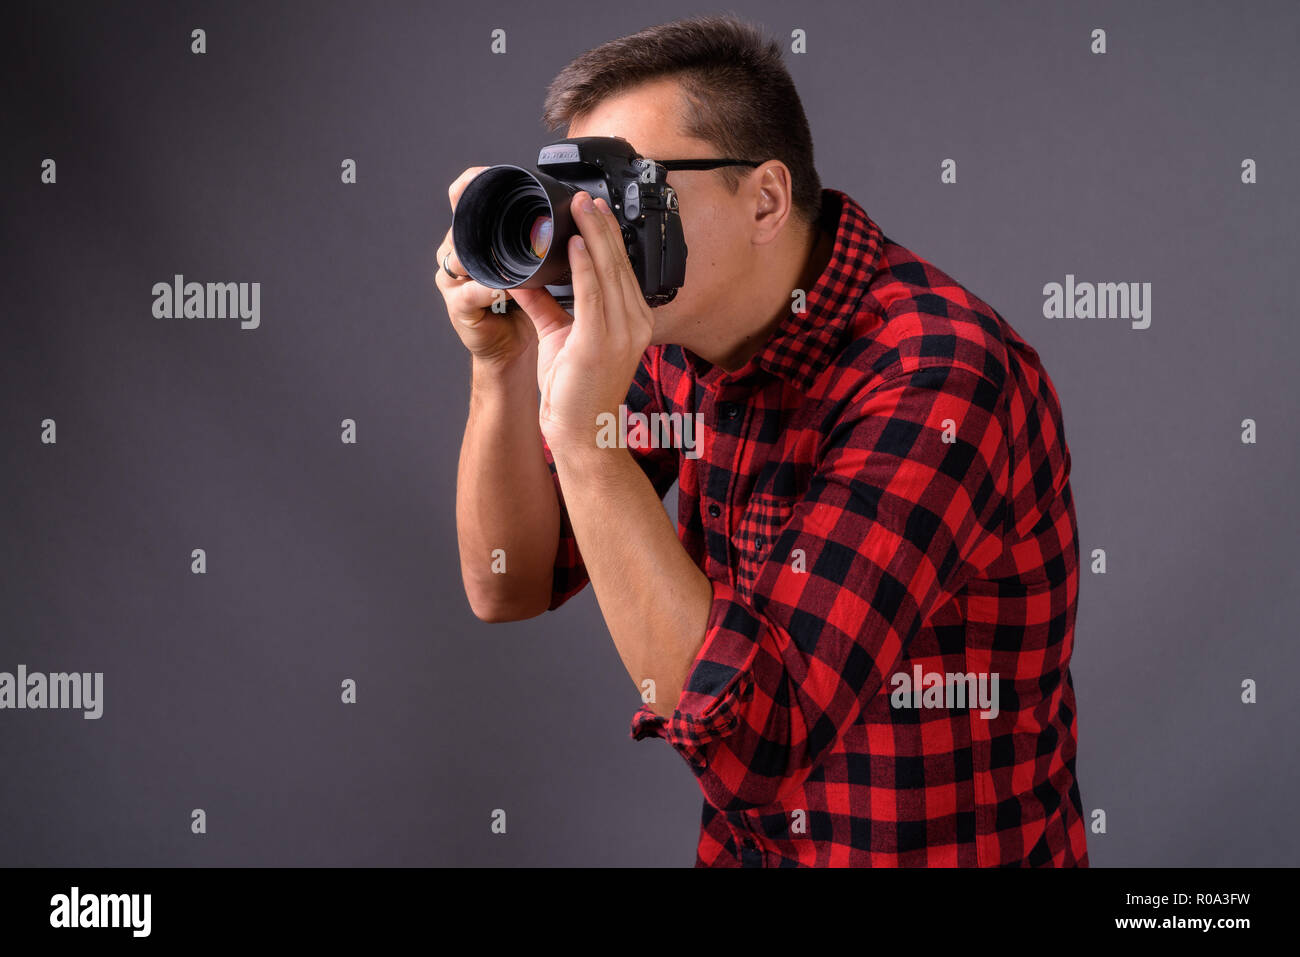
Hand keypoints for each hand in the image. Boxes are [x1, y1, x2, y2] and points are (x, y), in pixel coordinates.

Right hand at [436, 166, 536, 367]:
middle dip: (479, 212)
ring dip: (486, 254)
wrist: (516, 352)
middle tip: (506, 204)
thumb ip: (548, 242)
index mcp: (481, 239)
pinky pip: (469, 294)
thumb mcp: (538, 267)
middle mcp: (463, 253)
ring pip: (460, 255)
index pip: (467, 199)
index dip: (475, 181)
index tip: (492, 170)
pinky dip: (487, 290)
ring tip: (513, 253)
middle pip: (459, 222)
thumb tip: (581, 213)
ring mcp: (456, 280)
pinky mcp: (459, 307)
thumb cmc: (527, 309)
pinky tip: (503, 288)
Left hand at [508, 191, 654, 449]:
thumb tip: (527, 277)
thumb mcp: (561, 338)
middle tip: (585, 196)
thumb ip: (547, 305)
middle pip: (618, 263)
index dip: (607, 236)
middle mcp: (634, 323)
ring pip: (608, 272)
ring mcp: (621, 333)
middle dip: (601, 226)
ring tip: (579, 207)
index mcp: (632, 320)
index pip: (621, 269)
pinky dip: (584, 266)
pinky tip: (574, 243)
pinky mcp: (599, 342)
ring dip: (592, 235)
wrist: (581, 434)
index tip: (592, 209)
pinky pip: (593, 294)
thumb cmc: (575, 393)